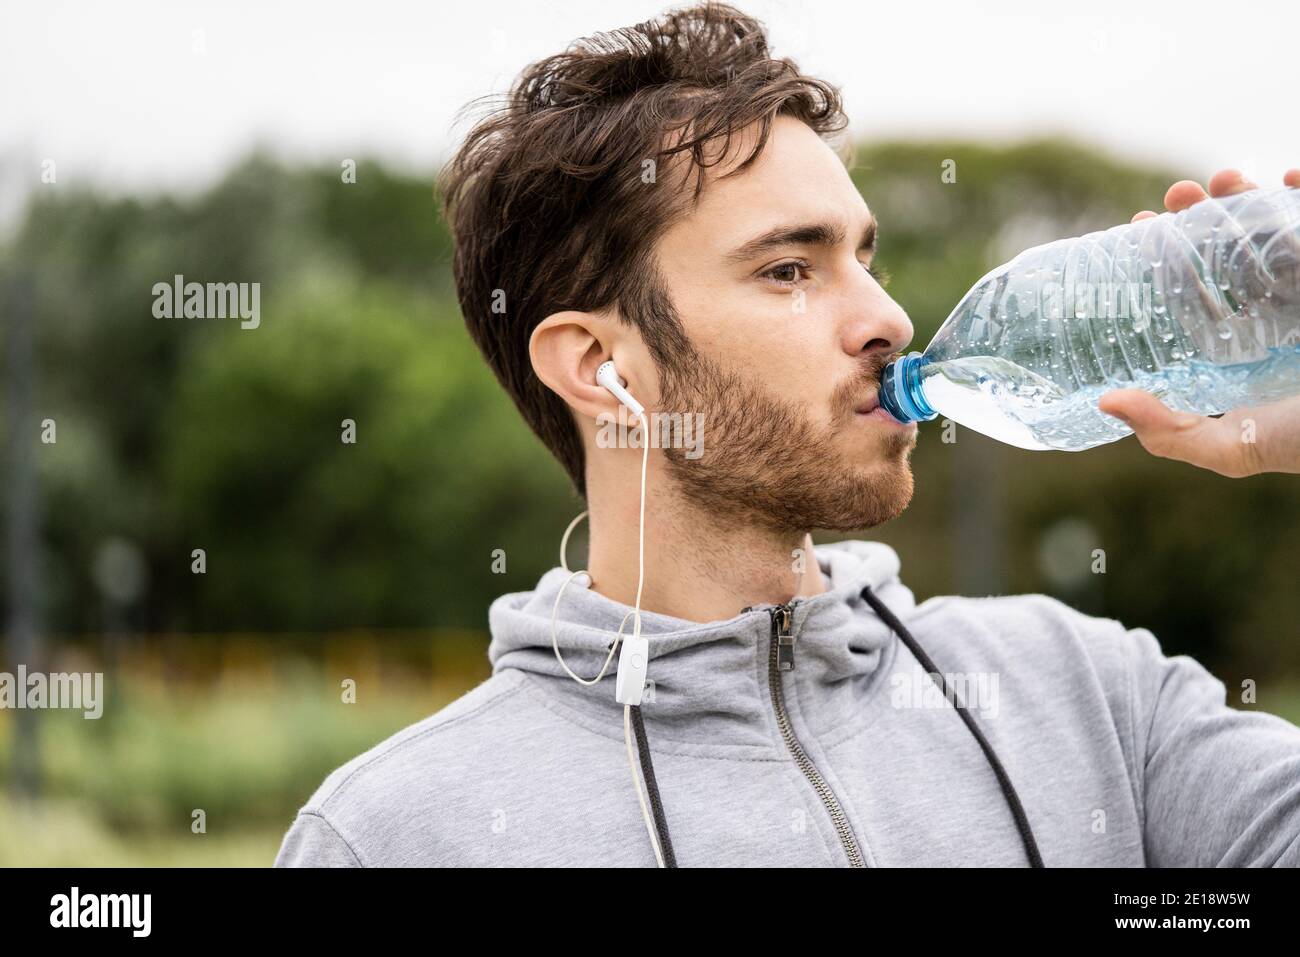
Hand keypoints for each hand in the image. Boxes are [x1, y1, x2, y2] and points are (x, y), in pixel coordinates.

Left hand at [1097, 167, 1299, 476]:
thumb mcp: (1233, 448)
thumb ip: (1170, 435)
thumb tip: (1105, 401)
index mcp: (1243, 337)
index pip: (1197, 284)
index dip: (1166, 254)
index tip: (1136, 229)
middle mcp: (1276, 305)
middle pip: (1231, 245)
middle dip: (1203, 212)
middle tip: (1178, 196)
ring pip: (1277, 224)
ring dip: (1248, 195)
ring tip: (1226, 179)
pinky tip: (1292, 176)